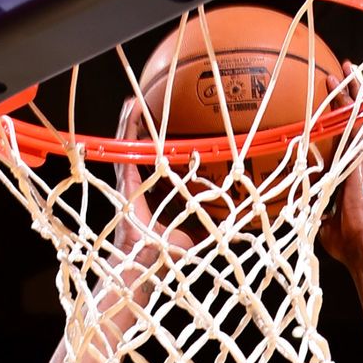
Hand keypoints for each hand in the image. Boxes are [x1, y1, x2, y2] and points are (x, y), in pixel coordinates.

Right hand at [113, 98, 194, 261]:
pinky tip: (134, 110)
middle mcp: (137, 183)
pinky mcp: (126, 180)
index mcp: (150, 192)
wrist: (146, 262)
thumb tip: (235, 228)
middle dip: (137, 125)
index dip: (152, 145)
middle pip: (135, 148)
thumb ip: (209, 226)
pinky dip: (129, 128)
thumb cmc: (164, 251)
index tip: (160, 128)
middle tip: (144, 102)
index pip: (150, 162)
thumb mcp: (193, 233)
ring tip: (135, 100)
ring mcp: (129, 180)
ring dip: (130, 121)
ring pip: (127, 144)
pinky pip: (127, 149)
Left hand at [319, 62, 362, 268]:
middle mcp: (360, 160)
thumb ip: (314, 208)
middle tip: (342, 72)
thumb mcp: (323, 219)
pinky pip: (358, 125)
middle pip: (356, 119)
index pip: (346, 137)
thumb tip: (301, 209)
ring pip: (358, 116)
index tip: (334, 101)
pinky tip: (348, 87)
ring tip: (344, 70)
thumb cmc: (346, 237)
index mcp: (351, 172)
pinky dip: (353, 105)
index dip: (341, 118)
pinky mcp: (362, 158)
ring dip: (351, 93)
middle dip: (350, 95)